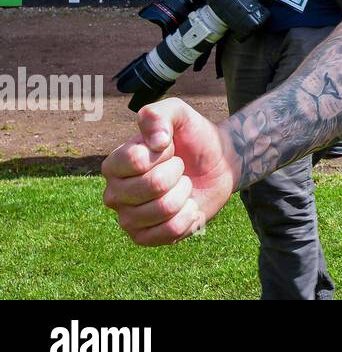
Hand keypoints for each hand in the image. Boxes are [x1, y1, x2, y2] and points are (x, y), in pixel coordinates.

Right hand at [101, 99, 235, 245]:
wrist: (219, 163)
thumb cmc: (193, 138)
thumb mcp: (178, 114)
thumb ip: (159, 115)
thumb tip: (156, 142)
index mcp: (114, 164)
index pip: (136, 160)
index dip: (164, 152)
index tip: (170, 147)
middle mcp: (114, 193)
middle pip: (152, 186)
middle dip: (178, 173)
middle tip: (180, 168)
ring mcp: (128, 218)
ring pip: (163, 209)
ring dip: (185, 193)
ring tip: (184, 186)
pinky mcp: (144, 237)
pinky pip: (170, 231)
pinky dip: (188, 216)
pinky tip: (188, 206)